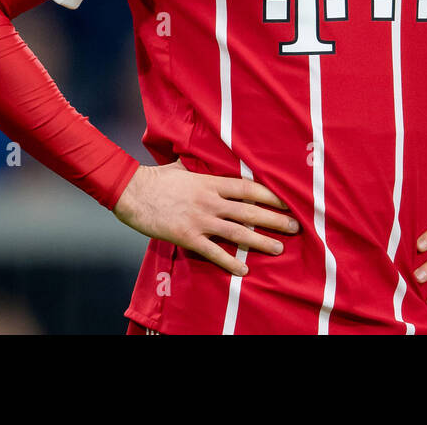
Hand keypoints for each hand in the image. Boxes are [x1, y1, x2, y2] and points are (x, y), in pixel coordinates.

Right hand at [113, 159, 299, 276]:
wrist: (132, 192)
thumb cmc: (157, 178)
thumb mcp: (183, 166)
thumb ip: (201, 167)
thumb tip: (211, 156)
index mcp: (211, 182)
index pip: (248, 189)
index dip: (270, 196)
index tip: (287, 202)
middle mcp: (210, 201)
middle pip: (250, 211)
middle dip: (275, 220)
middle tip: (295, 227)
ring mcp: (200, 220)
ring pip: (238, 233)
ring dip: (261, 242)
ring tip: (279, 248)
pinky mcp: (188, 237)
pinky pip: (213, 252)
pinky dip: (230, 262)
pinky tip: (244, 270)